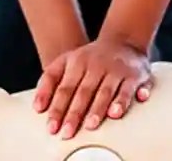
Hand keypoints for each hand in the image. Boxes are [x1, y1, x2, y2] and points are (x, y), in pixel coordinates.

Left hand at [33, 37, 152, 138]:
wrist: (123, 41)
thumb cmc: (89, 59)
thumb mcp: (65, 62)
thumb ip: (48, 82)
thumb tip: (37, 108)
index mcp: (76, 62)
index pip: (65, 88)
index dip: (57, 108)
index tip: (52, 126)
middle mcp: (96, 65)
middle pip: (84, 91)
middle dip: (75, 113)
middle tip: (68, 131)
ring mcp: (115, 69)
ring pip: (106, 91)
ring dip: (98, 108)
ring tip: (91, 124)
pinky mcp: (134, 75)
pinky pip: (129, 89)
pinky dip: (124, 101)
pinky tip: (117, 113)